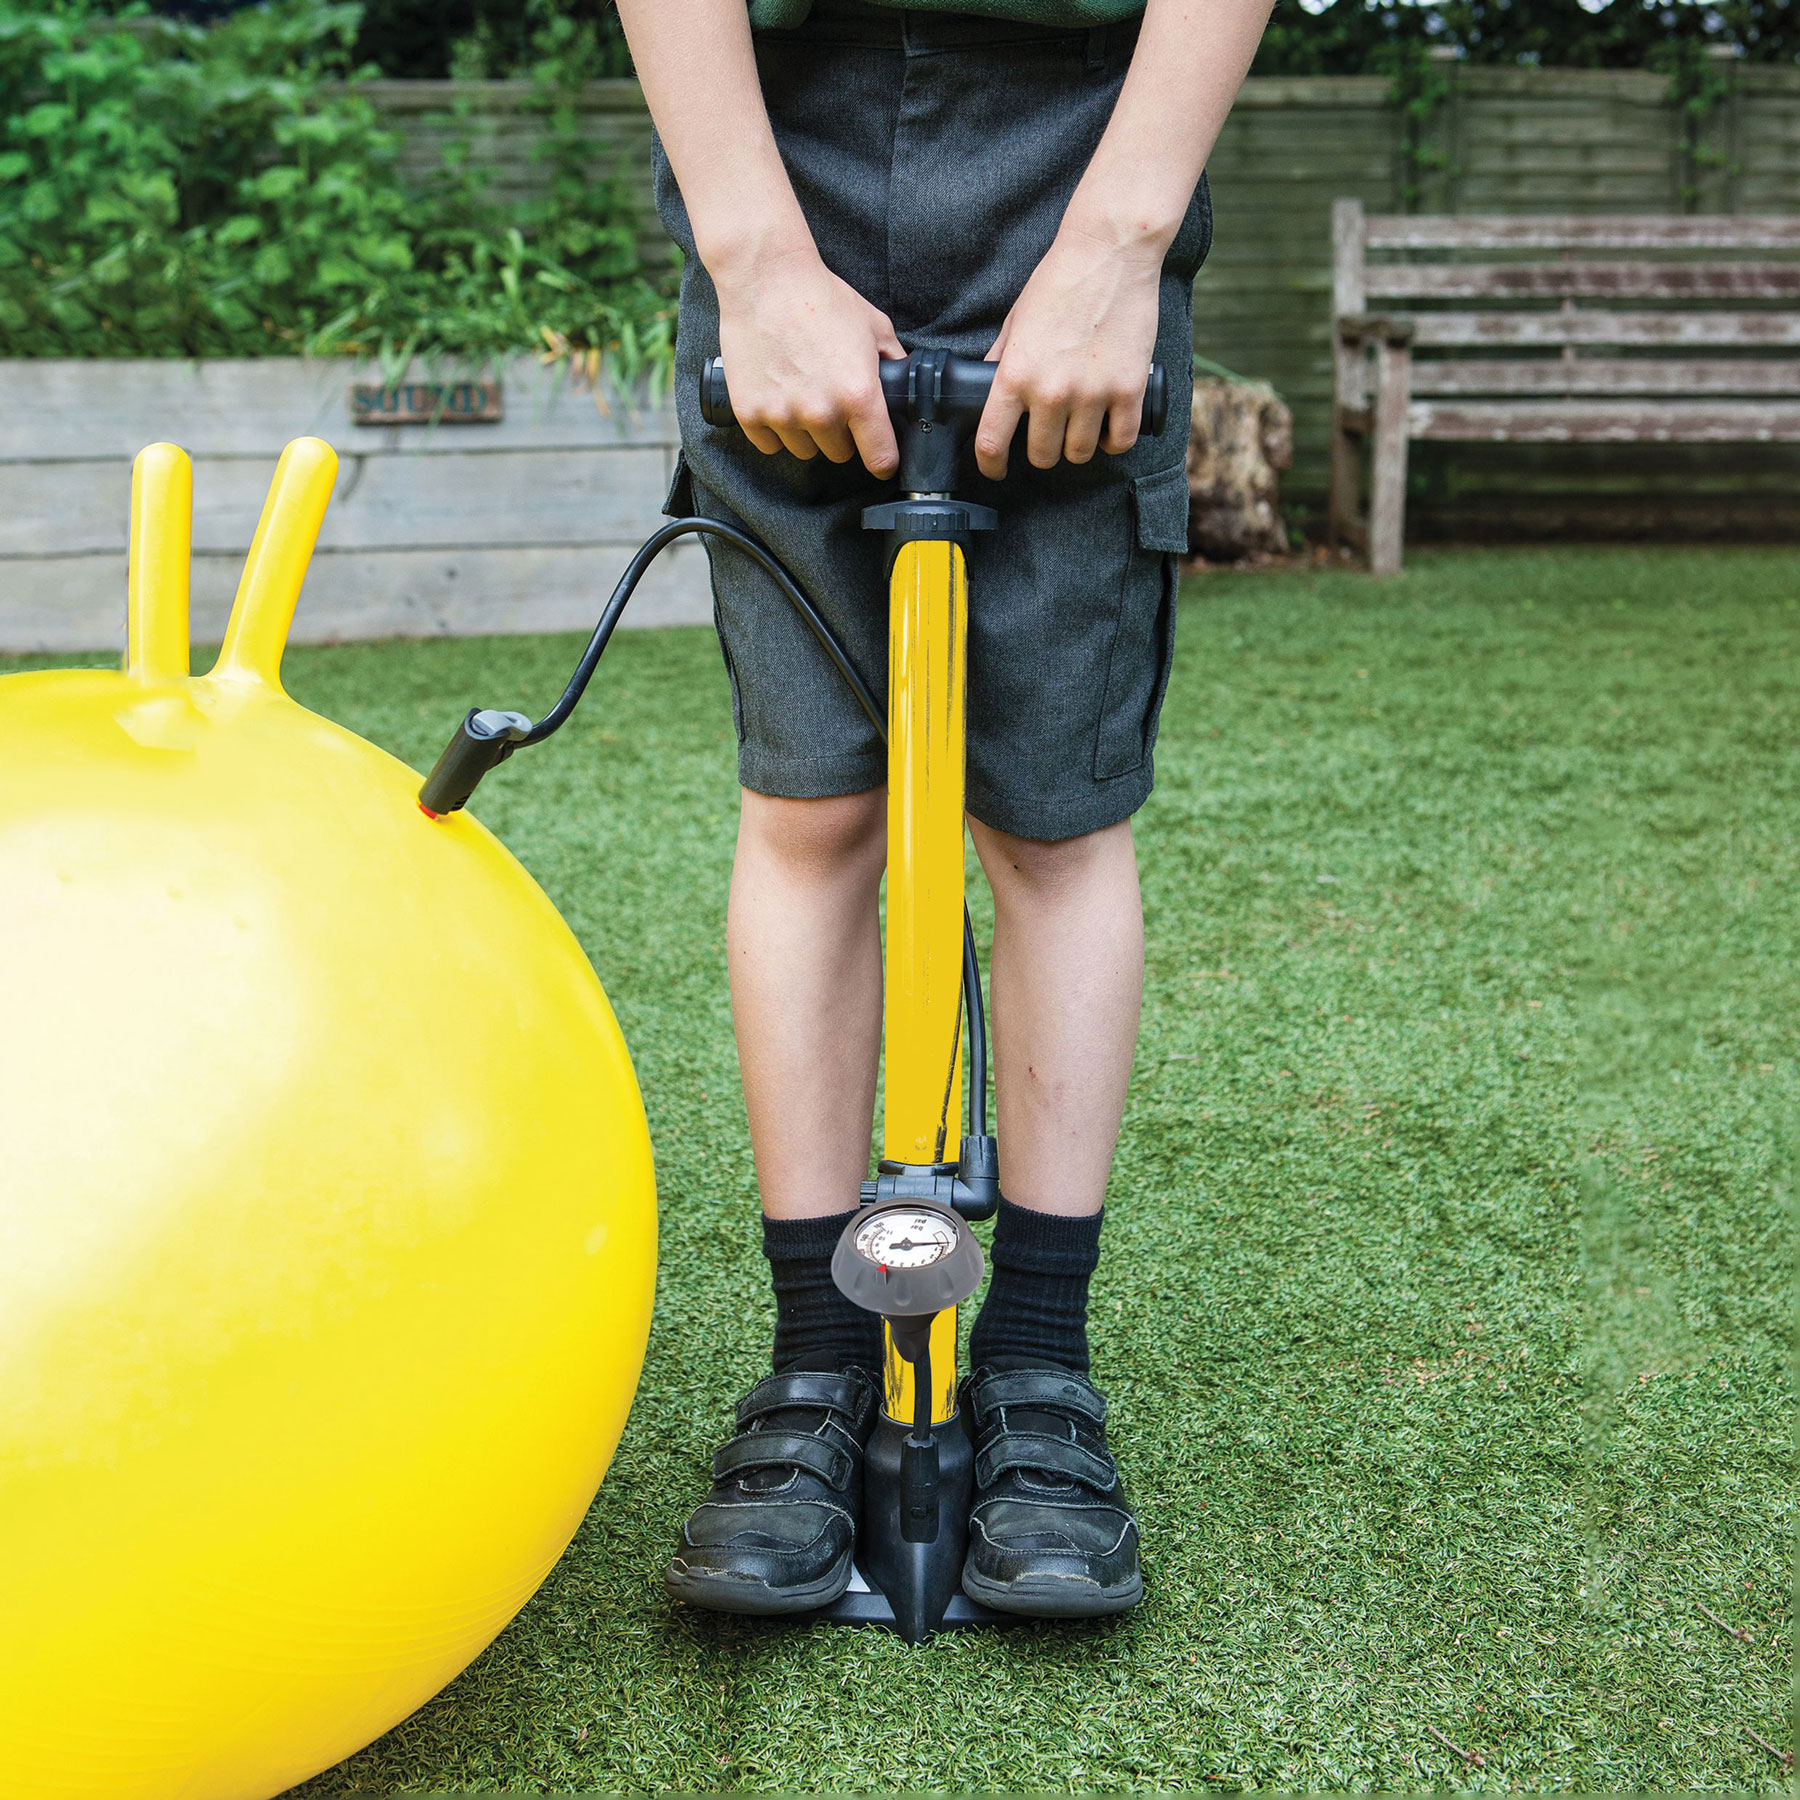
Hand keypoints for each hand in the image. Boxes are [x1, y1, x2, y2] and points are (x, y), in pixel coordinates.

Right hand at [713, 243, 903, 475]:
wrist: (765, 278)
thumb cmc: (821, 297)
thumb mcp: (873, 326)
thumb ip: (893, 361)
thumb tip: (905, 384)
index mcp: (858, 394)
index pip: (880, 457)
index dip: (884, 460)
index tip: (881, 458)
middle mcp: (821, 412)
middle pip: (839, 453)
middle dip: (840, 433)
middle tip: (831, 400)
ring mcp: (783, 415)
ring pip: (804, 450)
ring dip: (806, 431)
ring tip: (800, 394)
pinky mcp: (750, 413)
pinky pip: (769, 444)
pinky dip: (773, 428)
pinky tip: (776, 398)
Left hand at [973, 223, 1162, 480]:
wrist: (1110, 253)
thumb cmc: (1059, 281)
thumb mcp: (1015, 322)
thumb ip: (1001, 361)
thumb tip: (984, 390)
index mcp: (1016, 375)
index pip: (992, 442)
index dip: (991, 465)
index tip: (995, 469)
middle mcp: (1051, 391)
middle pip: (1042, 455)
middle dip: (1042, 450)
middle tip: (1048, 434)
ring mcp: (1093, 394)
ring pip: (1080, 453)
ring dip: (1077, 446)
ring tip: (1079, 427)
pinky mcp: (1129, 389)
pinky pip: (1120, 440)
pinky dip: (1113, 440)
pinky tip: (1108, 428)